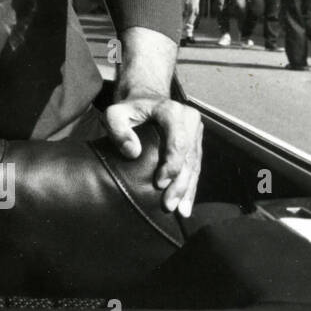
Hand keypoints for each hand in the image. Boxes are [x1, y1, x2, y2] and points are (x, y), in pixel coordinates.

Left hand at [102, 95, 202, 216]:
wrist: (143, 99)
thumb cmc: (127, 109)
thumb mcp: (114, 113)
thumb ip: (118, 129)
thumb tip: (132, 152)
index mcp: (172, 111)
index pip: (178, 141)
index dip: (172, 164)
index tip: (159, 183)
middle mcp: (189, 119)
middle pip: (189, 157)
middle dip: (180, 184)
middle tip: (169, 205)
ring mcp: (195, 131)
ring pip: (195, 164)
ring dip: (188, 189)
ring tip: (181, 210)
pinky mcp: (196, 142)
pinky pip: (196, 166)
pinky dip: (191, 186)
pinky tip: (187, 204)